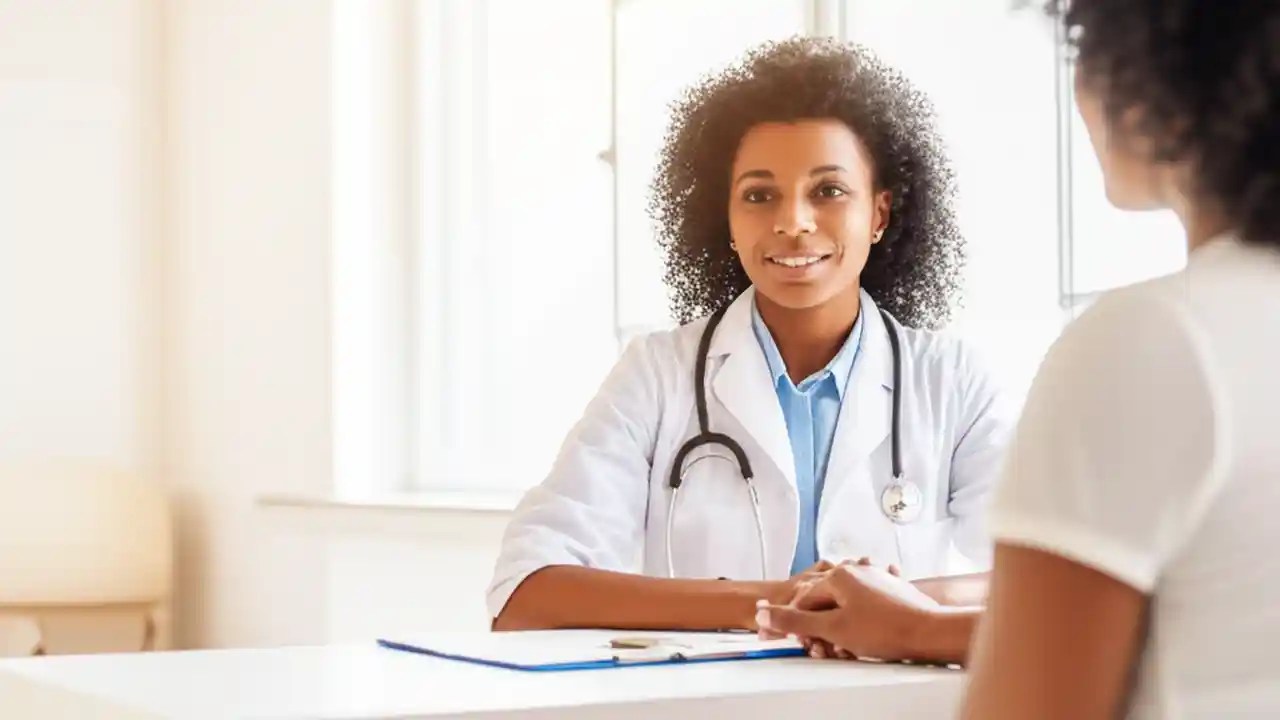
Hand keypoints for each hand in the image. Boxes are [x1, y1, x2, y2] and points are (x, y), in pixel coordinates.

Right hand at [756, 562, 938, 661]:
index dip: (795, 624)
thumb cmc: (886, 630)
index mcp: (839, 576)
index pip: (803, 599)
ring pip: (845, 602)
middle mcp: (856, 570)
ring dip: (839, 625)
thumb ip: (796, 621)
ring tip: (845, 647)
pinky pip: (866, 603)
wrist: (930, 633)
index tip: (792, 640)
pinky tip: (865, 632)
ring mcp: (876, 577)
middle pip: (823, 599)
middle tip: (819, 648)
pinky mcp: (892, 589)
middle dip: (818, 626)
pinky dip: (859, 618)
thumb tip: (765, 613)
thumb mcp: (833, 630)